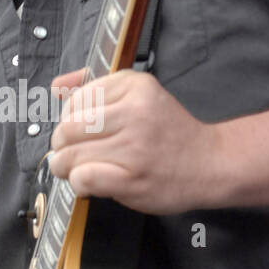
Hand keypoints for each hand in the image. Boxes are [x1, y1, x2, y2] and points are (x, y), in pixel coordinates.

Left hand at [48, 67, 220, 213]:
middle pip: (67, 129)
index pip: (76, 100)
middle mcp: (134, 111)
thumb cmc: (169, 133)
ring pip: (70, 155)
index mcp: (134, 85)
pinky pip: (83, 178)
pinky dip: (79, 183)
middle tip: (73, 155)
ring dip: (67, 168)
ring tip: (80, 170)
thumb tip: (57, 85)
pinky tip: (91, 183)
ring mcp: (134, 146)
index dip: (70, 120)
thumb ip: (96, 87)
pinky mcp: (132, 178)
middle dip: (62, 146)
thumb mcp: (139, 96)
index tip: (83, 133)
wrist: (211, 164)